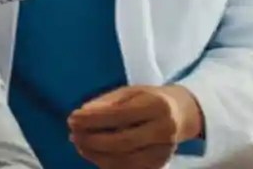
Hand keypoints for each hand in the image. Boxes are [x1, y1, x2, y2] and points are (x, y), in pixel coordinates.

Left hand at [67, 85, 202, 168]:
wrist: (180, 114)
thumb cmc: (148, 99)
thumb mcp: (129, 91)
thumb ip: (106, 102)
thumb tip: (83, 114)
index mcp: (156, 105)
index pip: (120, 115)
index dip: (93, 119)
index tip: (72, 118)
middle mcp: (164, 130)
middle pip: (123, 141)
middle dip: (92, 140)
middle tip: (73, 134)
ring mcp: (164, 151)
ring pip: (125, 160)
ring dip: (96, 155)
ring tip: (79, 144)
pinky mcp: (160, 165)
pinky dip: (107, 163)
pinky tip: (93, 154)